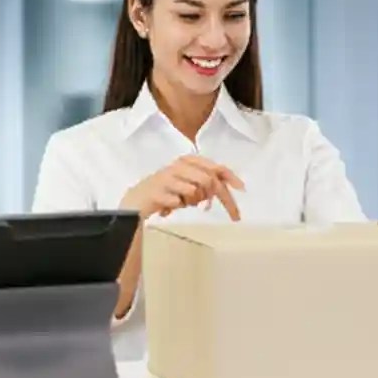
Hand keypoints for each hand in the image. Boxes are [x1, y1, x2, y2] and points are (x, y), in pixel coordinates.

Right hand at [120, 154, 244, 220]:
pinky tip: (168, 207)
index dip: (229, 176)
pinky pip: (179, 202)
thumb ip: (205, 184)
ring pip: (195, 191)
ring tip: (182, 203)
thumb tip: (226, 188)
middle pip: (208, 180)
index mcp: (186, 161)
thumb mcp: (187, 185)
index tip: (242, 189)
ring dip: (193, 202)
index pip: (214, 167)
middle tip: (233, 216)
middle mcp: (177, 166)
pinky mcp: (158, 191)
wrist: (135, 201)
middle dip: (221, 199)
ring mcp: (166, 177)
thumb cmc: (165, 193)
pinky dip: (178, 206)